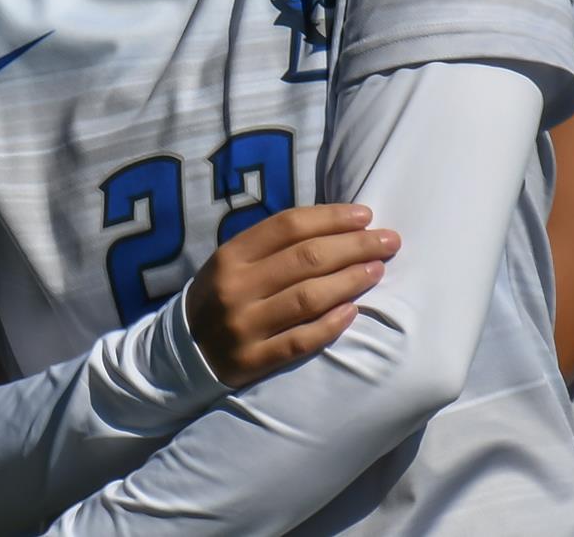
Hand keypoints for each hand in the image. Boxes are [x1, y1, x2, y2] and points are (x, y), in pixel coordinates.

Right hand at [184, 204, 398, 387]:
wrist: (184, 351)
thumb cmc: (222, 296)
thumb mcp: (233, 262)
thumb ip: (273, 245)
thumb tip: (336, 227)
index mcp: (231, 255)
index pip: (288, 226)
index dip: (331, 217)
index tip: (366, 215)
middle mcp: (237, 287)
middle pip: (306, 258)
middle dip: (354, 245)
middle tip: (389, 240)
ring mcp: (245, 325)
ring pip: (308, 297)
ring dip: (350, 280)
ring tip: (378, 269)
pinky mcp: (253, 360)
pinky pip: (300, 340)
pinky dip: (330, 324)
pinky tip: (354, 311)